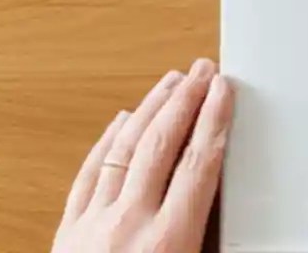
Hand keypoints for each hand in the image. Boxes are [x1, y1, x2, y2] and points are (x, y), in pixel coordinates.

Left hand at [52, 59, 234, 252]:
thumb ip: (213, 240)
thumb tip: (239, 212)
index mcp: (168, 241)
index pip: (199, 163)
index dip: (214, 118)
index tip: (223, 90)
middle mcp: (129, 225)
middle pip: (161, 145)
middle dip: (185, 100)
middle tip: (201, 71)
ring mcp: (93, 226)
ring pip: (123, 150)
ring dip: (150, 109)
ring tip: (169, 83)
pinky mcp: (67, 234)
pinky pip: (88, 176)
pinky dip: (107, 143)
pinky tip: (120, 121)